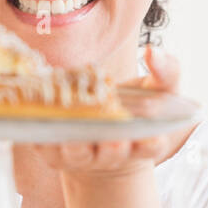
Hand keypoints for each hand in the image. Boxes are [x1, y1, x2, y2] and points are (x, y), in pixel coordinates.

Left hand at [32, 45, 194, 178]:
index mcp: (141, 143)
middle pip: (111, 156)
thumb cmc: (136, 103)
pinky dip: (44, 139)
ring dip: (75, 147)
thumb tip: (153, 51)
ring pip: (78, 155)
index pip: (149, 148)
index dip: (150, 145)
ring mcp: (83, 156)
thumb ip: (165, 70)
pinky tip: (41, 123)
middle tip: (114, 140)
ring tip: (73, 136)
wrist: (102, 121)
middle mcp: (112, 155)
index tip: (152, 139)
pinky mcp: (56, 152)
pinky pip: (48, 148)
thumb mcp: (158, 86)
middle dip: (112, 149)